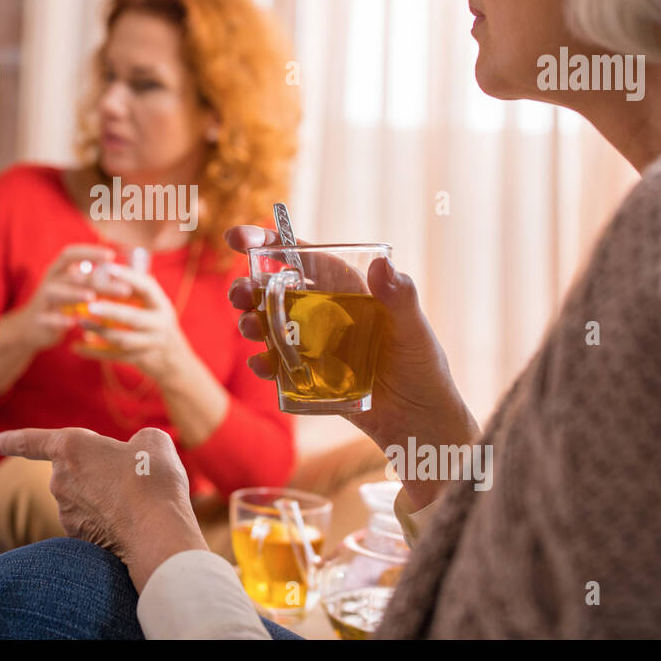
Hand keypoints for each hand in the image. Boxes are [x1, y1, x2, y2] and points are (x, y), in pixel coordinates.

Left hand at [0, 426, 207, 592]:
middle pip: (72, 471)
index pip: (32, 442)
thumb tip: (137, 451)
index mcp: (70, 447)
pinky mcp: (76, 537)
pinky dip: (106, 520)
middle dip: (95, 473)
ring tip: (136, 502)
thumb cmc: (152, 479)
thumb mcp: (152, 443)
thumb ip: (138, 441)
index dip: (12, 441)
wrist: (156, 531)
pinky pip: (90, 521)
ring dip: (103, 497)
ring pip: (83, 498)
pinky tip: (130, 522)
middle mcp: (59, 479)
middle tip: (131, 477)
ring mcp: (65, 511)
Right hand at [12, 244, 116, 350]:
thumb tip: (125, 273)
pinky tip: (73, 323)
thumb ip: (92, 280)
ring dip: (74, 293)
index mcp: (58, 271)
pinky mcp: (39, 320)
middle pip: (74, 276)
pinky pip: (48, 318)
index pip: (71, 254)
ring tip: (91, 297)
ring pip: (56, 293)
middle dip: (99, 281)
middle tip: (124, 289)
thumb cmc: (60, 305)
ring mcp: (42, 300)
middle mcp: (50, 281)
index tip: (111, 255)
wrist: (29, 328)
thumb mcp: (72, 288)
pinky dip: (59, 320)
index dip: (90, 252)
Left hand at [72, 262, 193, 379]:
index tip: (108, 268)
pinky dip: (94, 352)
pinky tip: (76, 347)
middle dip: (110, 310)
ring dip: (99, 330)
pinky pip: (113, 356)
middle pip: (133, 317)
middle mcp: (159, 324)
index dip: (129, 277)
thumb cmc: (155, 322)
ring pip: (122, 339)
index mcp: (161, 305)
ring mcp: (150, 344)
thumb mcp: (152, 304)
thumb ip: (133, 290)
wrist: (174, 360)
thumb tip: (103, 268)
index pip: (147, 287)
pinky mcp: (139, 360)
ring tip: (80, 322)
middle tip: (89, 304)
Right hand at [224, 225, 479, 508]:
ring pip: (271, 325)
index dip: (271, 244)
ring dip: (252, 323)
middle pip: (277, 291)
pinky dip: (265, 363)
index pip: (305, 258)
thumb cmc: (422, 369)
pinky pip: (278, 365)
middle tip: (238, 294)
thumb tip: (382, 265)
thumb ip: (400, 298)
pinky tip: (263, 366)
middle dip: (250, 287)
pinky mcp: (308, 376)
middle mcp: (325, 313)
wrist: (419, 423)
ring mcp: (313, 345)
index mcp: (347, 290)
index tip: (239, 238)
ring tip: (249, 328)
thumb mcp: (413, 331)